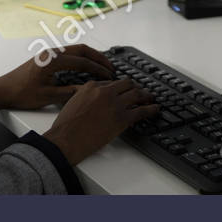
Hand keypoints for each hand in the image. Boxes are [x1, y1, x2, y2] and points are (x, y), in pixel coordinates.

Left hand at [0, 44, 115, 113]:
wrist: (2, 90)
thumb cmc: (21, 93)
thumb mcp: (48, 96)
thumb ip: (70, 92)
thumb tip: (88, 90)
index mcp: (53, 60)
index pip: (82, 62)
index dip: (97, 69)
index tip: (109, 76)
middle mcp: (51, 53)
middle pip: (81, 49)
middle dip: (98, 57)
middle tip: (111, 66)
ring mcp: (48, 54)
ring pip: (75, 50)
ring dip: (89, 56)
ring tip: (102, 65)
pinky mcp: (45, 58)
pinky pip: (68, 53)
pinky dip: (80, 58)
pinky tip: (85, 67)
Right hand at [43, 79, 159, 164]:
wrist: (67, 139)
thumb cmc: (66, 125)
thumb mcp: (73, 102)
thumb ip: (85, 96)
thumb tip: (93, 99)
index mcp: (92, 86)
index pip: (111, 82)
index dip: (120, 87)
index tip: (123, 90)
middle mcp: (105, 92)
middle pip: (127, 84)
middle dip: (135, 87)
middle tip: (140, 92)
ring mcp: (115, 104)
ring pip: (137, 94)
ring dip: (146, 95)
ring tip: (150, 97)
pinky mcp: (122, 119)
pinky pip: (141, 111)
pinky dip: (151, 109)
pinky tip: (155, 109)